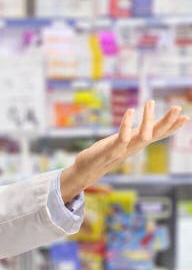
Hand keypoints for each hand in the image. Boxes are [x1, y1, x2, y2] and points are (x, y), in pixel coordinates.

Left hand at [62, 100, 189, 198]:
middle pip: (156, 134)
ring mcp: (125, 149)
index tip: (186, 117)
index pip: (160, 134)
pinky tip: (130, 111)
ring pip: (143, 135)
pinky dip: (127, 124)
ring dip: (149, 120)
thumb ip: (136, 134)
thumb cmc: (106, 152)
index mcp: (138, 143)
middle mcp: (135, 146)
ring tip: (151, 101)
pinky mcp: (112, 150)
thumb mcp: (125, 141)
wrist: (88, 168)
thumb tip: (147, 125)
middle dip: (168, 121)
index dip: (173, 127)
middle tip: (178, 107)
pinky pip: (123, 136)